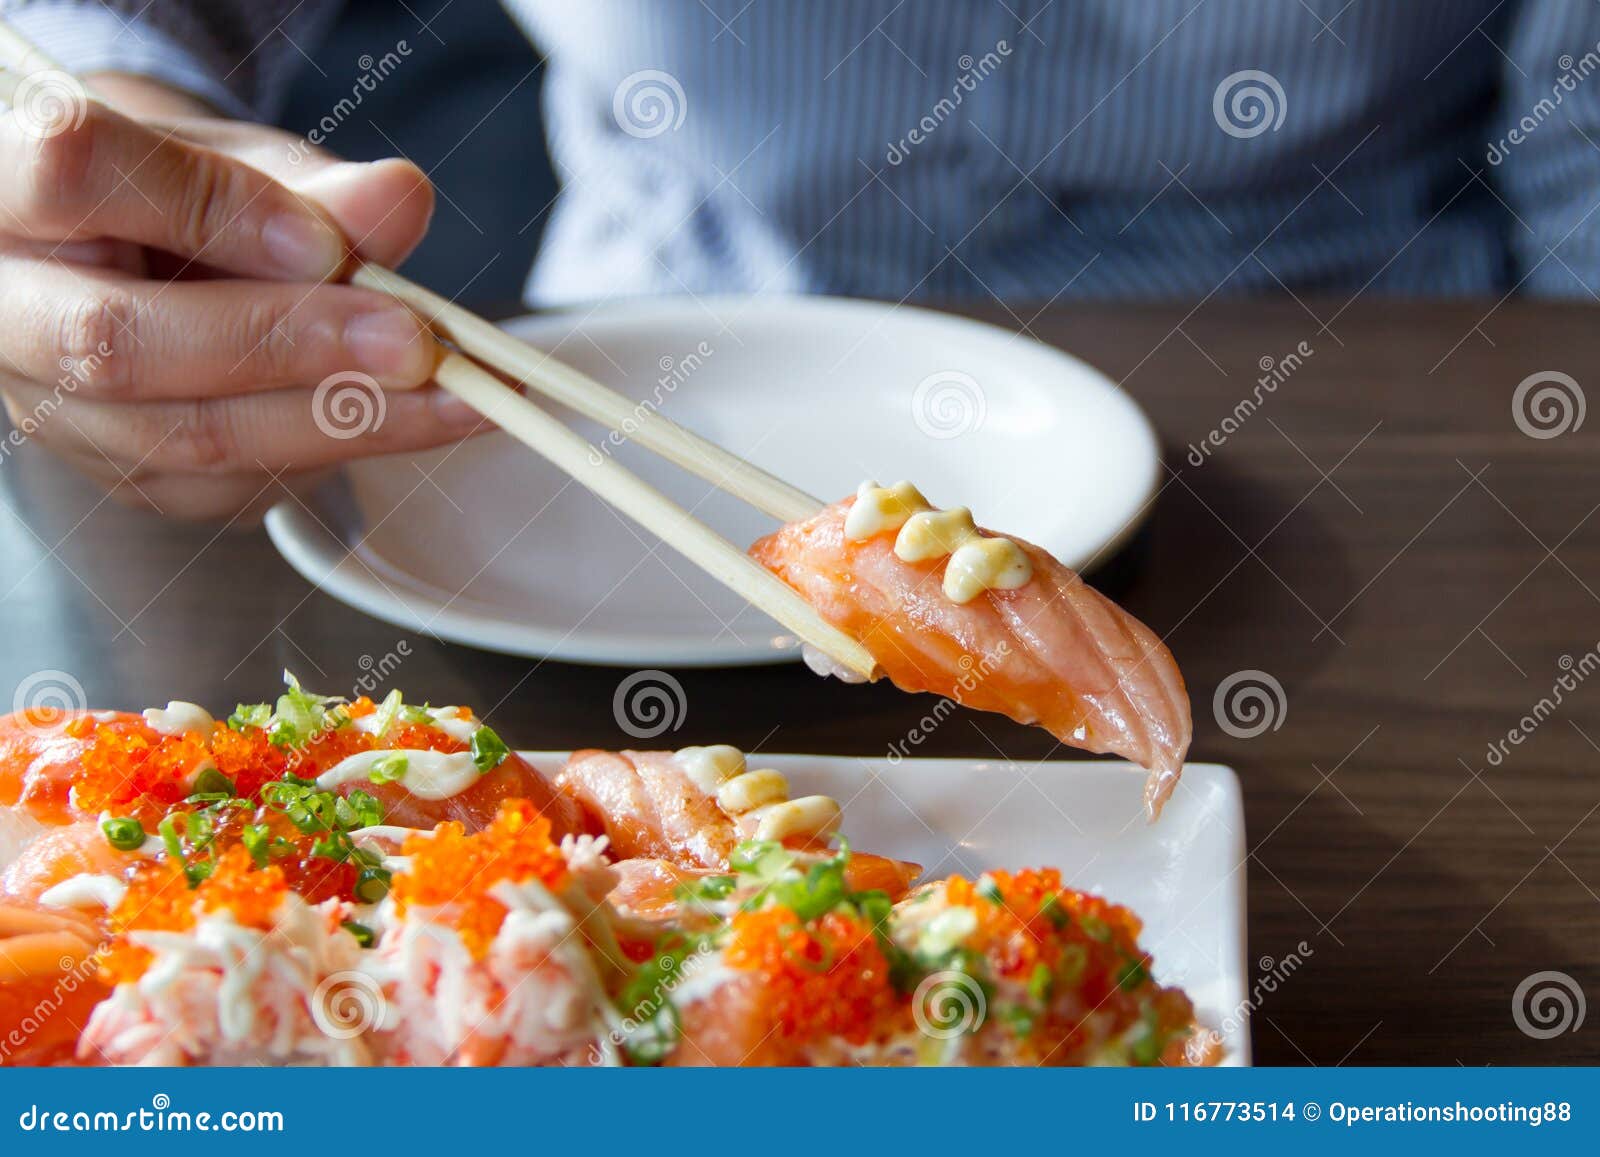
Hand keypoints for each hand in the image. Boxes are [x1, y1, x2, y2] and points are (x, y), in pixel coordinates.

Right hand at [0, 77, 483, 520]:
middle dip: (291, 346)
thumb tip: (400, 201)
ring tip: (462, 395)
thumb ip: (310, 185)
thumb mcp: (242, 163)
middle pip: (121, 341)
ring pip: (186, 435)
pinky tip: (418, 422)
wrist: (139, 255)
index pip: (74, 172)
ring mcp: (52, 409)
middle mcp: (3, 310)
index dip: (205, 208)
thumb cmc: (184, 192)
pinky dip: (337, 451)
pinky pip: (233, 484)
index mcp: (3, 187)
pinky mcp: (124, 477)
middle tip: (419, 344)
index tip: (325, 240)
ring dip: (342, 419)